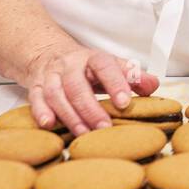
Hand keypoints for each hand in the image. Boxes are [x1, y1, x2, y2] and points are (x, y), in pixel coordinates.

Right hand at [18, 44, 159, 136]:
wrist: (50, 54)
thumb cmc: (87, 67)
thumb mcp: (112, 67)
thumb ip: (132, 76)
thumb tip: (153, 85)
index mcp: (93, 58)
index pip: (105, 66)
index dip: (116, 83)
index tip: (125, 103)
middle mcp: (70, 65)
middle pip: (77, 84)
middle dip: (90, 107)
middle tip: (104, 127)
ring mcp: (51, 75)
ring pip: (56, 93)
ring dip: (69, 115)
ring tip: (83, 133)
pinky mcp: (36, 87)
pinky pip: (35, 98)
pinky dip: (41, 111)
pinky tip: (49, 124)